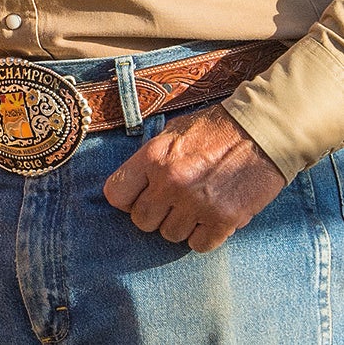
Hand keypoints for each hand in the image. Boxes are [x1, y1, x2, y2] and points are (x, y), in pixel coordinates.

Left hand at [102, 104, 285, 251]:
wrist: (260, 134)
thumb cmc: (214, 130)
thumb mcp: (171, 134)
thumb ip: (150, 160)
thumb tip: (134, 184)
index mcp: (153, 157)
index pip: (116, 194)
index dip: (126, 199)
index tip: (137, 197)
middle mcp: (170, 182)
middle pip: (141, 220)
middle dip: (153, 214)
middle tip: (169, 204)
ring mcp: (196, 203)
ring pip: (169, 235)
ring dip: (179, 225)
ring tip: (193, 206)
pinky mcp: (223, 220)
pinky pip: (198, 245)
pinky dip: (202, 237)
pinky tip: (209, 219)